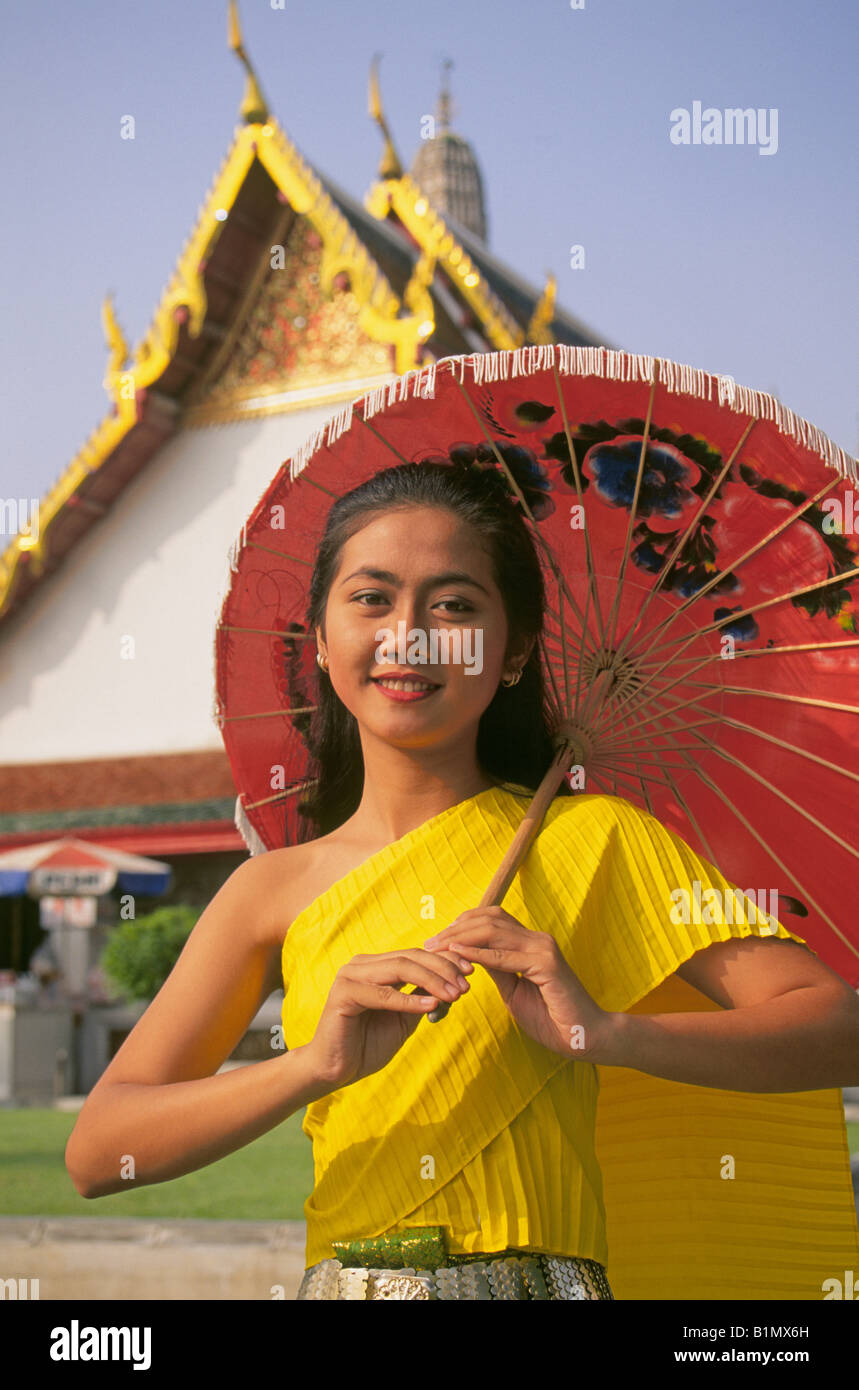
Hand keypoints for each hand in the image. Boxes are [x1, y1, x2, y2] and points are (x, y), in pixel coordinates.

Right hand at [306, 947, 474, 1089]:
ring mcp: (351, 975)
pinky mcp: (344, 993)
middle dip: (443, 969)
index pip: (416, 954)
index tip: (471, 972)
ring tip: (454, 995)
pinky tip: (431, 1004)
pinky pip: (383, 994)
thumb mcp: (404, 1019)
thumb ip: (423, 998)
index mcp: (376, 965)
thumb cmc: (368, 1044)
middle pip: (411, 957)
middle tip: (466, 986)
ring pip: (400, 968)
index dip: (445, 960)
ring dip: (431, 980)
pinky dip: (409, 999)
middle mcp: (362, 964)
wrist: (335, 1070)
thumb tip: (454, 984)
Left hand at [423, 907, 617, 1061]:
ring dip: (461, 937)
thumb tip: (470, 956)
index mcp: (530, 943)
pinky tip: (459, 954)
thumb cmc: (551, 1018)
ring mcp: (543, 948)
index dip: (462, 924)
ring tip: (437, 946)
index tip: (437, 940)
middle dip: (455, 928)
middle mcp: (537, 939)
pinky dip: (479, 953)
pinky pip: (505, 955)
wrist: (583, 1037)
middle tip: (429, 942)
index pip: (491, 920)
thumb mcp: (514, 991)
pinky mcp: (547, 963)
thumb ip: (497, 970)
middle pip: (489, 919)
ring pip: (494, 930)